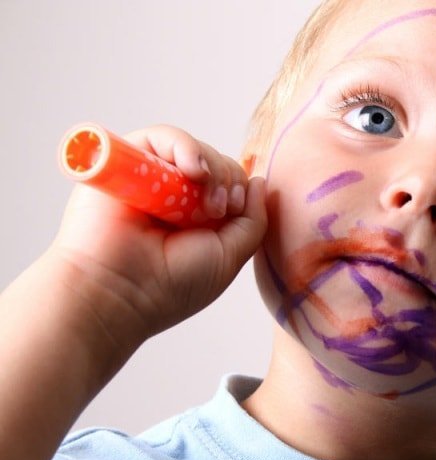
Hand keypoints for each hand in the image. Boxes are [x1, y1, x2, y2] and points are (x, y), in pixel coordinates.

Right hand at [48, 125, 267, 351]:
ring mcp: (149, 176)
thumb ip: (253, 220)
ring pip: (194, 149)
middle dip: (227, 180)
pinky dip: (185, 147)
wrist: (119, 290)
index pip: (231, 182)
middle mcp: (173, 194)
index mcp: (197, 215)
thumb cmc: (172, 283)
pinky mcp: (126, 161)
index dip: (239, 188)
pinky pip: (162, 136)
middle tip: (218, 209)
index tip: (232, 210)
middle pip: (216, 162)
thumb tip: (258, 180)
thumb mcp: (230, 255)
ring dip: (210, 168)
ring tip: (203, 201)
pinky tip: (192, 171)